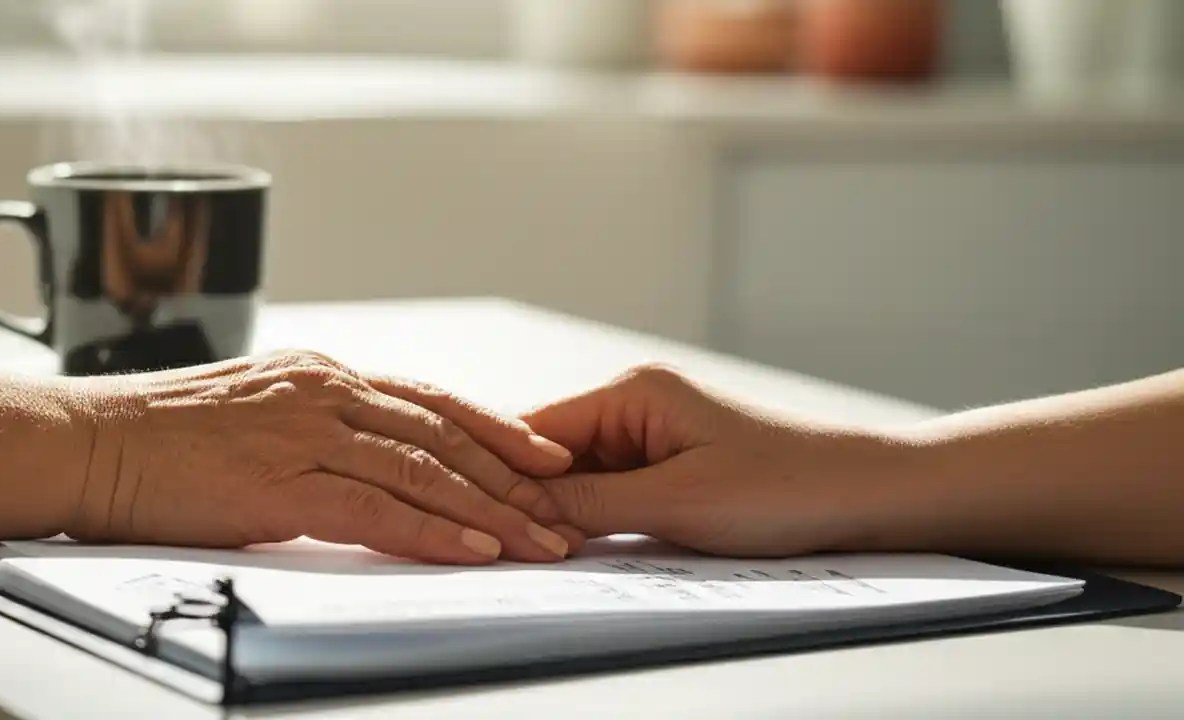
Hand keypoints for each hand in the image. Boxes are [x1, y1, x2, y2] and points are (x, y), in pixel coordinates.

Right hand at [66, 350, 582, 563]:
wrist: (88, 441)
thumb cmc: (165, 433)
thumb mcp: (258, 408)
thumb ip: (319, 423)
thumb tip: (369, 452)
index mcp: (326, 374)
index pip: (433, 400)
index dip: (498, 428)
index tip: (547, 456)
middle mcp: (328, 394)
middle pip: (446, 435)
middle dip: (514, 476)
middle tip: (567, 507)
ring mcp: (308, 434)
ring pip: (425, 470)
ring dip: (492, 510)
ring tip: (542, 541)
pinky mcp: (283, 483)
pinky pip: (377, 510)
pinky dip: (433, 531)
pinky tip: (473, 549)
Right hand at [522, 365, 912, 556]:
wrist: (865, 494)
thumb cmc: (785, 486)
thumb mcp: (678, 502)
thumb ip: (591, 504)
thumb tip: (518, 510)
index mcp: (632, 393)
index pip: (534, 430)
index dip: (501, 476)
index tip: (475, 521)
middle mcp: (635, 406)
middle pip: (550, 454)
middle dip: (527, 498)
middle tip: (503, 547)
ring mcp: (652, 436)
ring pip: (579, 477)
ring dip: (563, 513)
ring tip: (541, 552)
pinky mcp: (669, 466)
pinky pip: (612, 491)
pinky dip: (595, 519)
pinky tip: (584, 548)